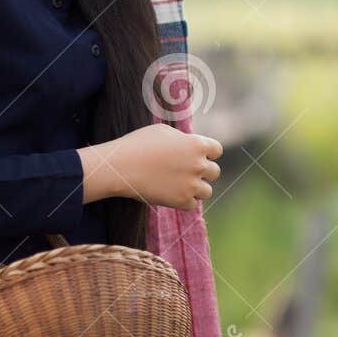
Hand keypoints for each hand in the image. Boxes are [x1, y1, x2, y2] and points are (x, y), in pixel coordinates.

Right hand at [79, 122, 220, 208]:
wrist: (120, 167)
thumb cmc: (138, 144)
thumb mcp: (164, 132)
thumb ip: (183, 139)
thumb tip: (190, 146)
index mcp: (197, 144)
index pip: (217, 150)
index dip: (207, 153)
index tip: (196, 156)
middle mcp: (198, 164)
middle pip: (214, 172)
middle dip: (202, 172)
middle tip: (185, 172)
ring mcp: (191, 184)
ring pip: (207, 191)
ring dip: (196, 189)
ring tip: (179, 185)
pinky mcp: (181, 201)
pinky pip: (193, 204)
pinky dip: (185, 201)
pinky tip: (172, 194)